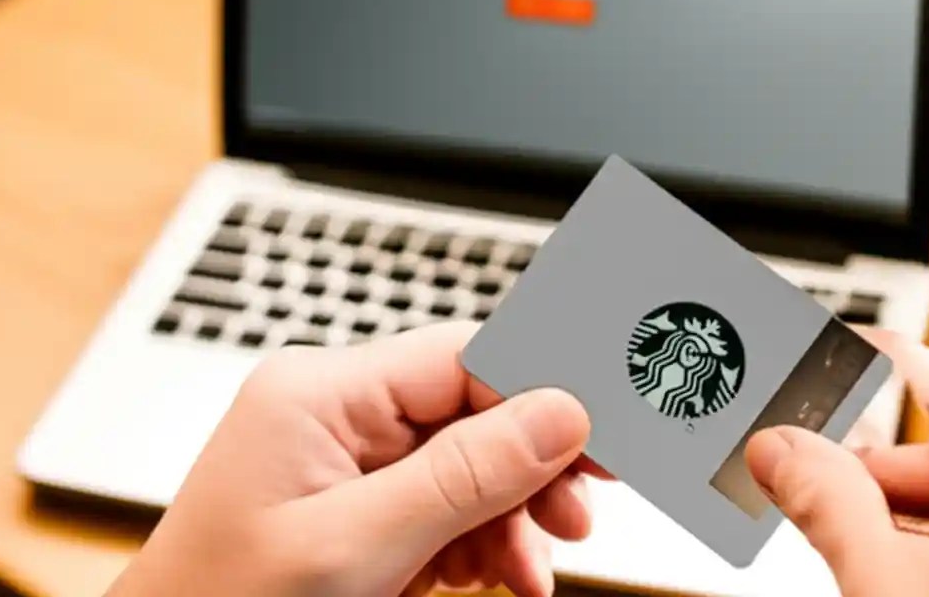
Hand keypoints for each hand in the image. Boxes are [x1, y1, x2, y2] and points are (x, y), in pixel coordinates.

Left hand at [108, 321, 603, 596]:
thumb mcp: (355, 544)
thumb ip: (464, 474)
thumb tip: (561, 411)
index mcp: (322, 391)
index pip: (464, 357)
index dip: (545, 387)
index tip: (606, 426)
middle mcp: (338, 410)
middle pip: (476, 410)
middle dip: (533, 466)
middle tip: (579, 512)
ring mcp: (349, 458)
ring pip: (472, 463)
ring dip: (514, 515)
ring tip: (534, 567)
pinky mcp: (361, 503)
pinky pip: (447, 503)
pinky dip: (483, 540)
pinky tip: (498, 573)